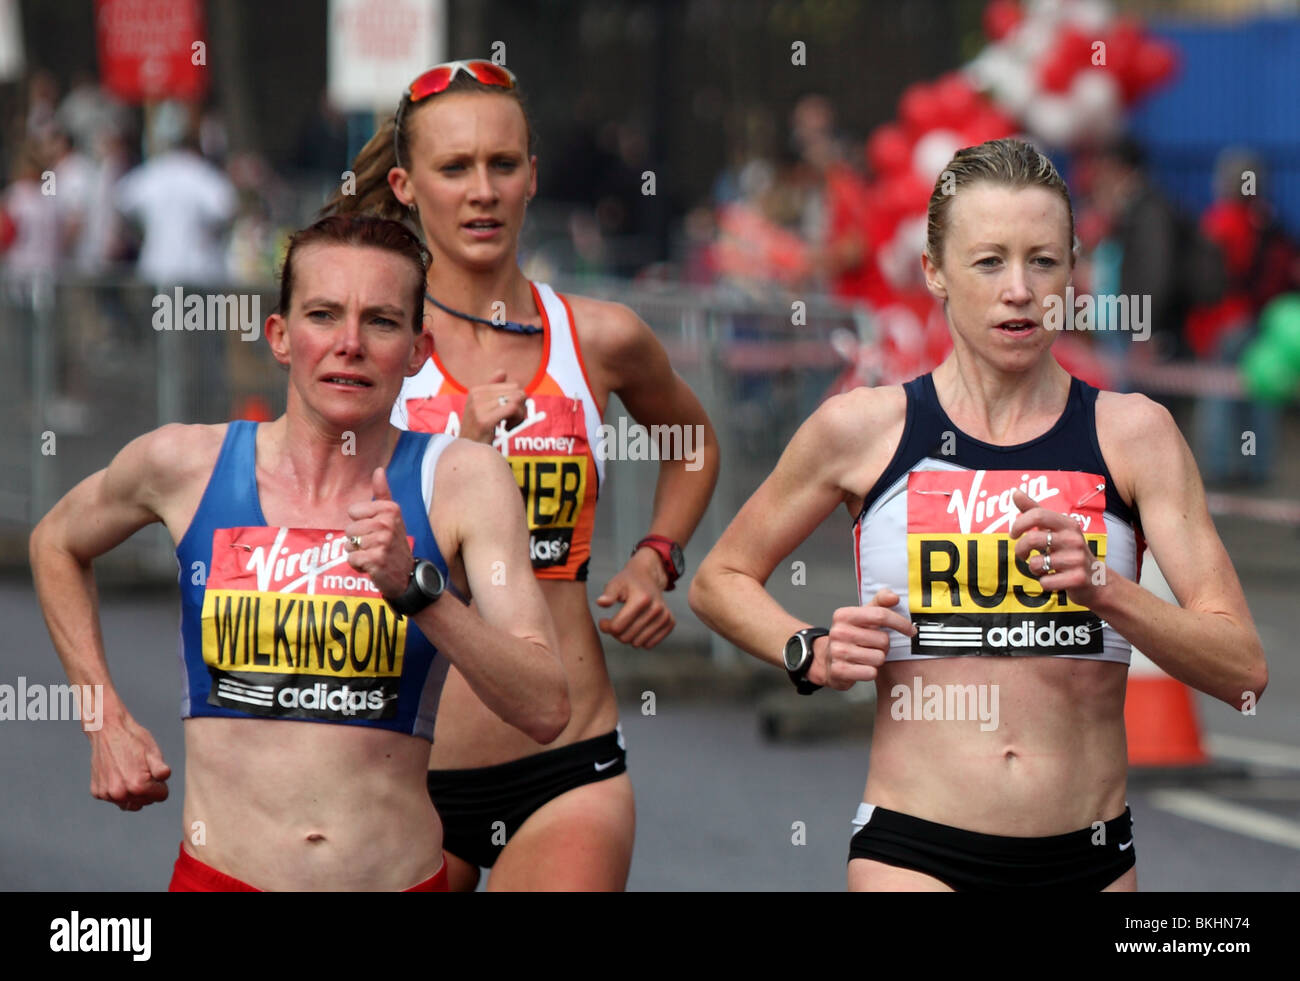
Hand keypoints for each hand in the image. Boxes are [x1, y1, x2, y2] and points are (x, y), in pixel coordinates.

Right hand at [88, 713, 170, 810]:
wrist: (108, 731)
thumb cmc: (133, 740)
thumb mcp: (153, 752)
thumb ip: (161, 770)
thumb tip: (164, 778)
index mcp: (137, 786)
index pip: (161, 796)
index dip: (161, 784)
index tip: (156, 773)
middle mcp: (120, 794)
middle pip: (145, 801)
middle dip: (148, 790)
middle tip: (143, 771)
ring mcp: (107, 794)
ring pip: (130, 803)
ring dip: (133, 793)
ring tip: (130, 773)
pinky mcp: (97, 792)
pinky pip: (114, 799)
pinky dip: (118, 790)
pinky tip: (118, 774)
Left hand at [345, 468, 414, 599]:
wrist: (407, 575)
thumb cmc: (394, 543)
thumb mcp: (392, 517)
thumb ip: (383, 493)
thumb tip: (379, 469)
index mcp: (390, 510)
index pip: (353, 511)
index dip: (360, 523)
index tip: (375, 531)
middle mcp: (388, 524)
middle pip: (349, 529)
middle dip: (357, 541)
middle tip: (375, 546)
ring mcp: (383, 542)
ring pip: (348, 545)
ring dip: (358, 554)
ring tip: (374, 556)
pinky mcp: (376, 560)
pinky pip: (351, 559)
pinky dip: (358, 566)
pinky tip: (372, 567)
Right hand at [460, 370, 525, 442]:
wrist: (468, 453)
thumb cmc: (480, 432)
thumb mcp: (483, 407)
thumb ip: (493, 389)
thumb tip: (503, 372)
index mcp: (476, 390)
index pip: (513, 385)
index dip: (518, 399)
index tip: (509, 412)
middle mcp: (476, 395)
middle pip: (518, 391)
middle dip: (521, 407)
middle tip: (511, 421)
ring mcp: (478, 407)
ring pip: (517, 399)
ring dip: (520, 415)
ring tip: (509, 425)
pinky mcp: (484, 419)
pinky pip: (513, 408)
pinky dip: (517, 419)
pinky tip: (507, 428)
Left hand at [595, 549, 674, 648]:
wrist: (649, 576)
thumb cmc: (628, 582)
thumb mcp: (615, 584)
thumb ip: (608, 595)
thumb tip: (601, 602)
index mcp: (641, 599)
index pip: (617, 627)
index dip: (605, 626)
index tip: (603, 620)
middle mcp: (656, 608)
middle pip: (626, 637)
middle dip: (616, 633)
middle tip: (613, 623)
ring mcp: (665, 616)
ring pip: (637, 643)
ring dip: (628, 637)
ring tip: (625, 625)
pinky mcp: (670, 622)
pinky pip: (650, 644)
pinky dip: (640, 639)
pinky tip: (636, 628)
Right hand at [809, 588, 915, 689]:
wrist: (827, 660)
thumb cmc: (850, 637)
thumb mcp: (862, 616)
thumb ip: (880, 603)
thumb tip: (893, 597)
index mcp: (844, 615)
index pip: (881, 615)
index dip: (900, 623)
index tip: (911, 630)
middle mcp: (839, 632)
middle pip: (883, 639)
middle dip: (884, 645)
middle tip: (874, 646)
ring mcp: (837, 651)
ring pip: (879, 658)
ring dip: (878, 659)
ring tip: (867, 657)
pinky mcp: (839, 671)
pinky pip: (871, 673)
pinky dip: (871, 672)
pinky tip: (862, 667)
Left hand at [1010, 490, 1105, 606]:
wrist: (1098, 580)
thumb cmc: (1070, 551)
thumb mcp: (1056, 529)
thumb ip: (1035, 511)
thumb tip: (1015, 492)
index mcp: (1068, 524)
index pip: (1038, 514)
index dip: (1019, 524)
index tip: (1014, 534)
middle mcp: (1074, 539)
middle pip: (1032, 539)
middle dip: (1020, 549)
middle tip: (1022, 554)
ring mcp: (1077, 559)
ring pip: (1036, 563)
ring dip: (1034, 568)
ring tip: (1045, 567)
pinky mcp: (1077, 579)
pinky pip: (1045, 582)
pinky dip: (1044, 582)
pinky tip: (1055, 579)